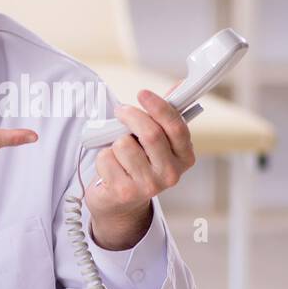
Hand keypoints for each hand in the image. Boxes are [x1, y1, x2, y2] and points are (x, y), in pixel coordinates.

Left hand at [86, 88, 195, 249]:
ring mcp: (148, 186)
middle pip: (150, 133)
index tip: (143, 93)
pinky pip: (106, 158)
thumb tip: (179, 86)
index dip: (159, 107)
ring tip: (119, 152)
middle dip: (131, 115)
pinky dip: (103, 156)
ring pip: (124, 144)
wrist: (121, 201)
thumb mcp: (157, 141)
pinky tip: (110, 168)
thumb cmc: (139, 163)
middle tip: (121, 111)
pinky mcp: (124, 192)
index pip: (176, 127)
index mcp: (185, 157)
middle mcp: (171, 174)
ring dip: (115, 141)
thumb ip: (165, 116)